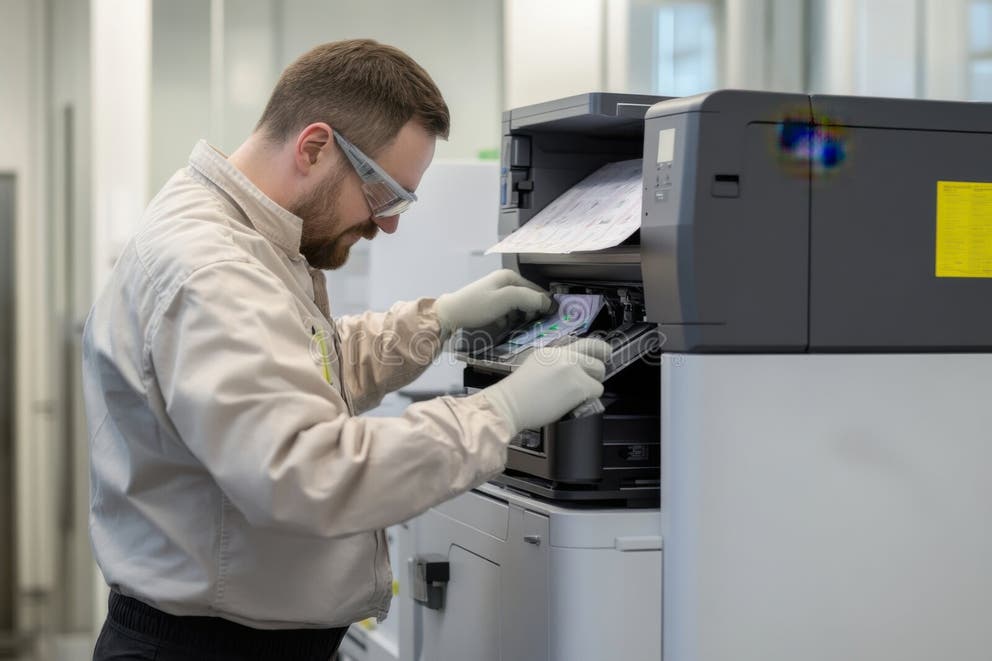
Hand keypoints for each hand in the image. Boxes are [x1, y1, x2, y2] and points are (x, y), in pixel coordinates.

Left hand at [436, 269, 550, 333]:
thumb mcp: (506, 300)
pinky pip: (507, 312)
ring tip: (512, 325)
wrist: (449, 315)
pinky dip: (508, 320)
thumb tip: (549, 303)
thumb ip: (529, 299)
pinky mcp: (490, 304)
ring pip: (518, 307)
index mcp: (509, 277)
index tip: (549, 319)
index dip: (543, 304)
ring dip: (518, 317)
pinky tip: (502, 325)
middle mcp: (504, 282)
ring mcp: (496, 292)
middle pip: (527, 298)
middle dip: (530, 312)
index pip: (536, 290)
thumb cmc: (477, 306)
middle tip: (528, 324)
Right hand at [482, 338, 610, 432]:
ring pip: (599, 378)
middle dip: (596, 374)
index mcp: (554, 351)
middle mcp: (566, 357)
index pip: (587, 343)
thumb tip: (573, 369)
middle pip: (598, 361)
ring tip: (575, 396)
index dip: (601, 349)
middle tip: (587, 384)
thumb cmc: (518, 393)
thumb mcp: (536, 365)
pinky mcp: (579, 387)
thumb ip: (556, 363)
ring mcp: (573, 371)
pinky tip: (573, 403)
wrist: (509, 404)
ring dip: (591, 388)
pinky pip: (596, 391)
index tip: (606, 354)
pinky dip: (588, 399)